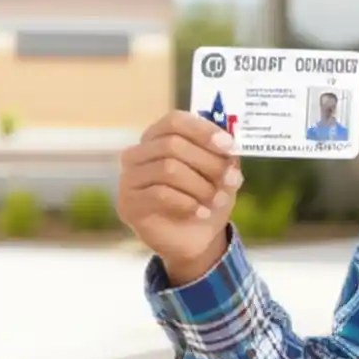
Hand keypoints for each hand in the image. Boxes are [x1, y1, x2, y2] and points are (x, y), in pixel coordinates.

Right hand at [116, 111, 243, 284]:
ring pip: (167, 169)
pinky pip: (158, 195)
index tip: (230, 147)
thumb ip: (225, 155)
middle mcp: (138, 153)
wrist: (197, 238)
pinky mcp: (128, 204)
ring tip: (216, 199)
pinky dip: (187, 203)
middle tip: (230, 180)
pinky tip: (200, 212)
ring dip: (200, 186)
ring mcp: (129, 178)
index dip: (204, 131)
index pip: (175, 121)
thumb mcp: (223, 172)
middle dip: (209, 163)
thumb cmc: (207, 196)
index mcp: (160, 137)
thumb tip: (230, 146)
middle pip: (173, 144)